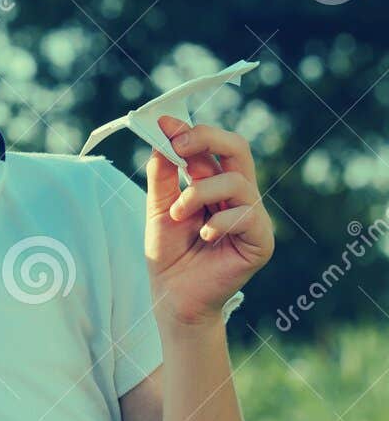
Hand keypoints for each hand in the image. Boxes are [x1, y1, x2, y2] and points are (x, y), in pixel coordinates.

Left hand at [145, 117, 274, 328]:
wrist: (172, 296)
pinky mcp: (261, 241)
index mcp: (215, 183)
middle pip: (238, 148)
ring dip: (199, 193)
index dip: (190, 131)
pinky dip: (219, 222)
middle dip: (205, 139)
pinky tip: (203, 236)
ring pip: (237, 181)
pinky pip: (247, 216)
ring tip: (179, 214)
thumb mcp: (158, 207)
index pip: (212, 145)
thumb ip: (162, 174)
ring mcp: (252, 216)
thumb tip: (161, 136)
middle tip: (177, 145)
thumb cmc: (168, 253)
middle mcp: (238, 195)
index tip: (163, 123)